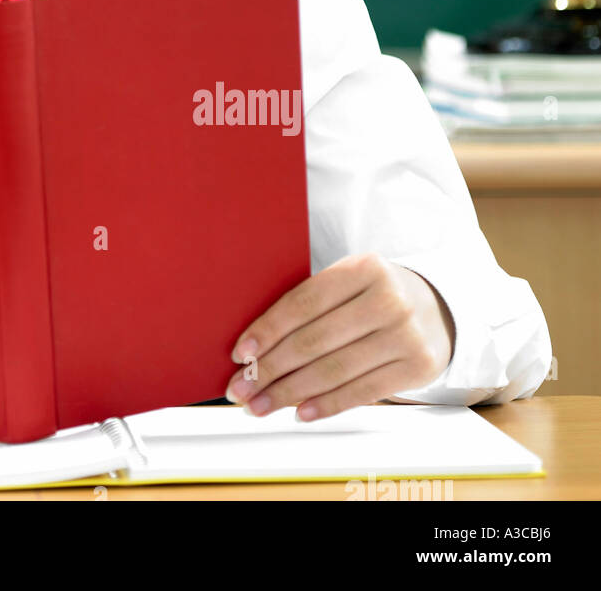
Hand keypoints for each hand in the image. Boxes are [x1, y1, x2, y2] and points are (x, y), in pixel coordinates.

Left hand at [223, 252, 455, 421]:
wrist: (440, 308)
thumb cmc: (375, 295)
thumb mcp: (350, 282)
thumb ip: (312, 304)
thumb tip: (255, 345)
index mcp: (364, 268)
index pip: (304, 303)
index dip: (268, 330)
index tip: (240, 353)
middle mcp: (388, 299)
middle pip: (315, 340)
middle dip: (270, 369)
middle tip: (240, 389)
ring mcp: (406, 334)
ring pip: (334, 370)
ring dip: (290, 393)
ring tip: (260, 405)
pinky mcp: (418, 367)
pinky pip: (362, 392)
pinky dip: (326, 404)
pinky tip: (299, 412)